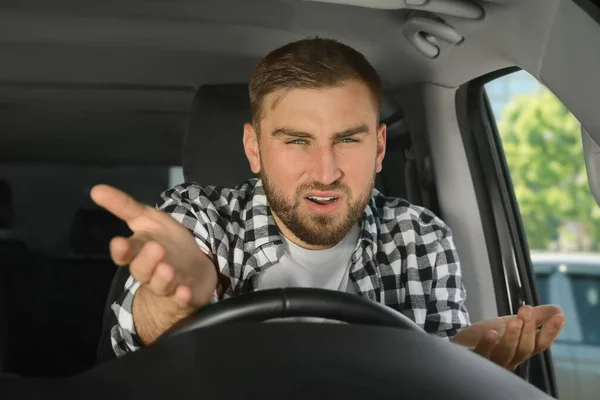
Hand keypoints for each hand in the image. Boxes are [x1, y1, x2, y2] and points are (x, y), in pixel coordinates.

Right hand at [90, 184, 216, 319]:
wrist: (195, 267)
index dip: (122, 250)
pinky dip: (183, 296)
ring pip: (161, 285)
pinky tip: (184, 291)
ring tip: (168, 269)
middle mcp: (151, 271)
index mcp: (138, 252)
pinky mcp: (187, 295)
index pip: (125, 253)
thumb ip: (124, 206)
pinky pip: (183, 299)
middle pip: (142, 270)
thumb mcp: (148, 219)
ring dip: (163, 278)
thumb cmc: (168, 242)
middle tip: (156, 248)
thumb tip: (95, 189)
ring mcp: (169, 285)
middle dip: (146, 260)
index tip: (119, 243)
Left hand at [451, 305, 565, 370]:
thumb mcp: (511, 323)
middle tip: (527, 309)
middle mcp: (509, 359)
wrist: (459, 344)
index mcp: (520, 350)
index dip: (551, 332)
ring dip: (512, 337)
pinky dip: (487, 345)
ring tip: (515, 320)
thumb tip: (557, 310)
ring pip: (506, 354)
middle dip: (528, 329)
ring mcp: (491, 361)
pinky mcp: (473, 358)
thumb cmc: (486, 337)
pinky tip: (491, 333)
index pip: (540, 344)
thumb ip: (533, 318)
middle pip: (524, 349)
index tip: (560, 317)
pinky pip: (482, 355)